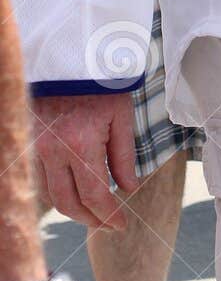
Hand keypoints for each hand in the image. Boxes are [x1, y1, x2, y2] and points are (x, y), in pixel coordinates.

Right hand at [31, 93, 137, 229]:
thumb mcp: (121, 116)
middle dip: (90, 219)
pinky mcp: (31, 141)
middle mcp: (54, 150)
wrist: (71, 55)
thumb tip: (128, 189)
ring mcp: (39, 147)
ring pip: (51, 194)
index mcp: (81, 143)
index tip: (121, 224)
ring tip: (94, 212)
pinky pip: (42, 177)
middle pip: (68, 203)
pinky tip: (76, 191)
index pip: (94, 196)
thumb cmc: (102, 82)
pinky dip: (59, 190)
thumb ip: (124, 156)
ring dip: (73, 209)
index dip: (109, 216)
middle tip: (109, 224)